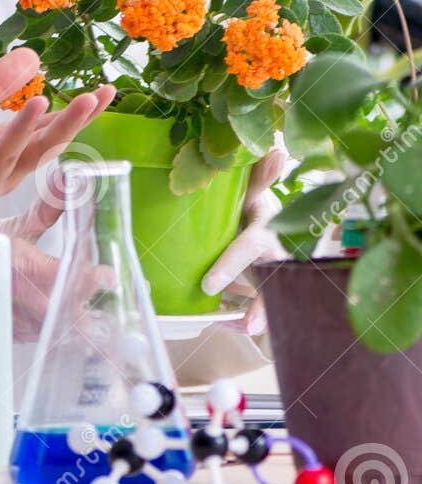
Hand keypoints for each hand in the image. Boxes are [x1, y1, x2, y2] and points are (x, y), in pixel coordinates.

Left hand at [0, 48, 113, 358]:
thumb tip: (32, 56)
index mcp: (6, 155)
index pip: (49, 133)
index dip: (77, 114)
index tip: (106, 92)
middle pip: (39, 148)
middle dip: (67, 123)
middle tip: (93, 98)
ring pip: (5, 158)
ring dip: (23, 130)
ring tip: (41, 101)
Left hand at [199, 145, 288, 335]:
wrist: (260, 220)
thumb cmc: (250, 206)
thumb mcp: (252, 190)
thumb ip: (259, 175)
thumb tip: (276, 149)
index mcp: (265, 229)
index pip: (250, 247)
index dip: (231, 265)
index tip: (208, 284)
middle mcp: (272, 255)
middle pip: (270, 283)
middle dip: (261, 307)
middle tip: (247, 326)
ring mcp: (272, 274)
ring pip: (269, 299)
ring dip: (256, 317)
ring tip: (242, 334)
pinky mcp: (265, 288)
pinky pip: (257, 307)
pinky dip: (244, 318)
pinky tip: (226, 326)